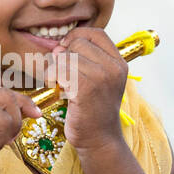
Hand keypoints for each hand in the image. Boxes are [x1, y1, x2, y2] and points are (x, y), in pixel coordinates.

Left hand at [51, 26, 126, 156]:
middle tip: (61, 74)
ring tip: (60, 83)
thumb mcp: (100, 81)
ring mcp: (101, 78)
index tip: (67, 50)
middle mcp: (113, 68)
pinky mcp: (86, 89)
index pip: (96, 33)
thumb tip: (59, 46)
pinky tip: (58, 90)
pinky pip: (61, 71)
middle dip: (64, 56)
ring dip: (56, 69)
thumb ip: (87, 60)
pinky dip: (54, 79)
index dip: (77, 36)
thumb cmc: (94, 110)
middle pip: (78, 43)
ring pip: (67, 57)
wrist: (100, 140)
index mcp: (119, 63)